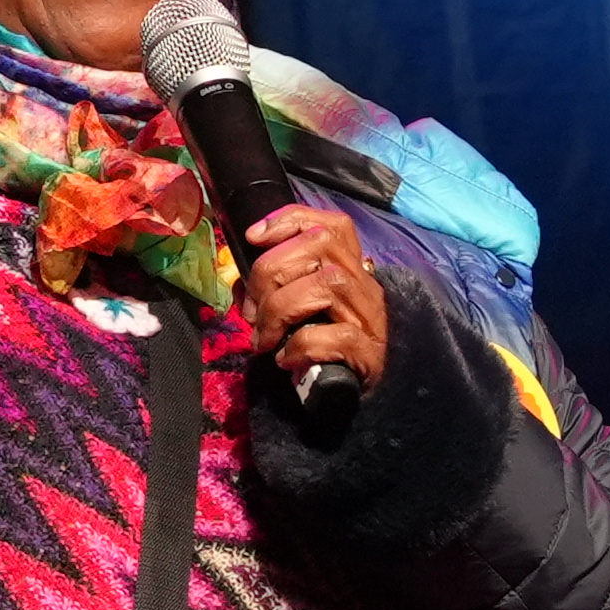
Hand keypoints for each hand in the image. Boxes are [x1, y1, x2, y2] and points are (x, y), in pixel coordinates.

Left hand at [237, 200, 386, 399]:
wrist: (363, 390)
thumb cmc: (326, 344)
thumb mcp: (303, 309)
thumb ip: (279, 289)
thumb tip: (241, 288)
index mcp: (348, 268)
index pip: (330, 225)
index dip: (289, 220)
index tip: (253, 237)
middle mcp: (363, 283)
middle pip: (318, 246)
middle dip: (269, 274)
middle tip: (251, 313)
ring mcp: (368, 315)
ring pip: (325, 284)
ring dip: (279, 311)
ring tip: (264, 339)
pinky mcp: (366, 350)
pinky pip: (330, 336)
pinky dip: (298, 347)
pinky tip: (285, 360)